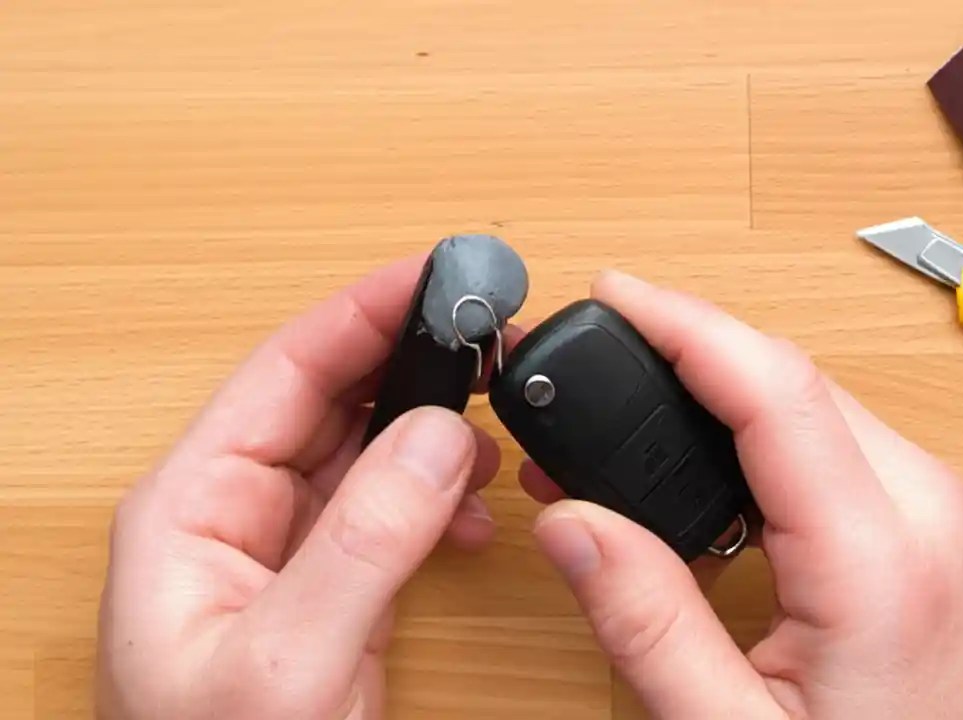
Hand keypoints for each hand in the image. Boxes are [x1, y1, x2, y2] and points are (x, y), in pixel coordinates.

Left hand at [96, 257, 500, 719]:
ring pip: (366, 448)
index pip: (285, 372)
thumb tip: (439, 434)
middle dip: (411, 359)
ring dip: (432, 426)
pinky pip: (389, 507)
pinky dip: (440, 496)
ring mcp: (285, 551)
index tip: (438, 276)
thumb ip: (365, 539)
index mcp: (192, 507)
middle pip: (330, 397)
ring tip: (492, 417)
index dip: (363, 314)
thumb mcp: (288, 660)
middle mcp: (234, 514)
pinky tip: (476, 511)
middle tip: (487, 329)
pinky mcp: (328, 588)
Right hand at [519, 271, 962, 718]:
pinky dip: (754, 433)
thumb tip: (572, 522)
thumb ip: (648, 624)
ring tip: (624, 410)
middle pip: (790, 378)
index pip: (773, 386)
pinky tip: (694, 456)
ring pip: (808, 402)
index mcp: (881, 558)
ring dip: (716, 391)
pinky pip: (829, 441)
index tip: (613, 293)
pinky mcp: (924, 520)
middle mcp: (924, 509)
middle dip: (685, 349)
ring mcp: (933, 509)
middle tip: (593, 355)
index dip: (684, 322)